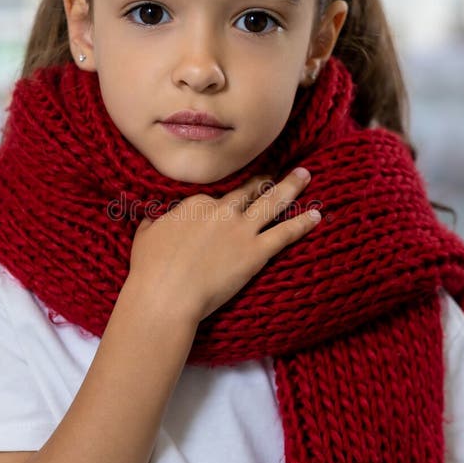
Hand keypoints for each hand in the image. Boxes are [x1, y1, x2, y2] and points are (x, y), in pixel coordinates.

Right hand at [126, 168, 319, 321]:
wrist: (166, 294)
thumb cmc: (150, 269)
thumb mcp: (146, 234)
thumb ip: (154, 221)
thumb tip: (152, 216)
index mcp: (196, 202)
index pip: (217, 197)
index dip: (224, 201)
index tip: (230, 202)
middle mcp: (222, 209)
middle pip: (249, 190)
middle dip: (265, 178)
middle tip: (279, 168)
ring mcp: (241, 229)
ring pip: (272, 202)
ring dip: (291, 186)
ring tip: (305, 175)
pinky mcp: (256, 252)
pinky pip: (285, 233)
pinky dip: (303, 223)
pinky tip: (317, 215)